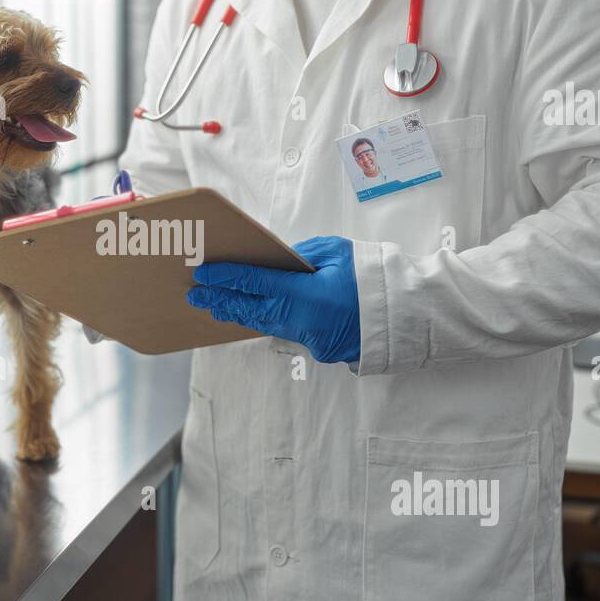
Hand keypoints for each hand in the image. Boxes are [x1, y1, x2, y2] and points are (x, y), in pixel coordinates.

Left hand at [186, 235, 360, 363]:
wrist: (404, 315)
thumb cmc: (372, 277)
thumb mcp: (336, 252)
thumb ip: (301, 255)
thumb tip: (276, 259)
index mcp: (306, 295)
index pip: (255, 283)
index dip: (226, 277)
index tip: (203, 273)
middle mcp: (303, 321)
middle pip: (252, 309)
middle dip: (222, 301)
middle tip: (195, 296)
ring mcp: (311, 339)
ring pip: (264, 324)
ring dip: (238, 313)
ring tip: (214, 306)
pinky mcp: (319, 348)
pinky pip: (283, 331)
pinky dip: (262, 322)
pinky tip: (248, 315)